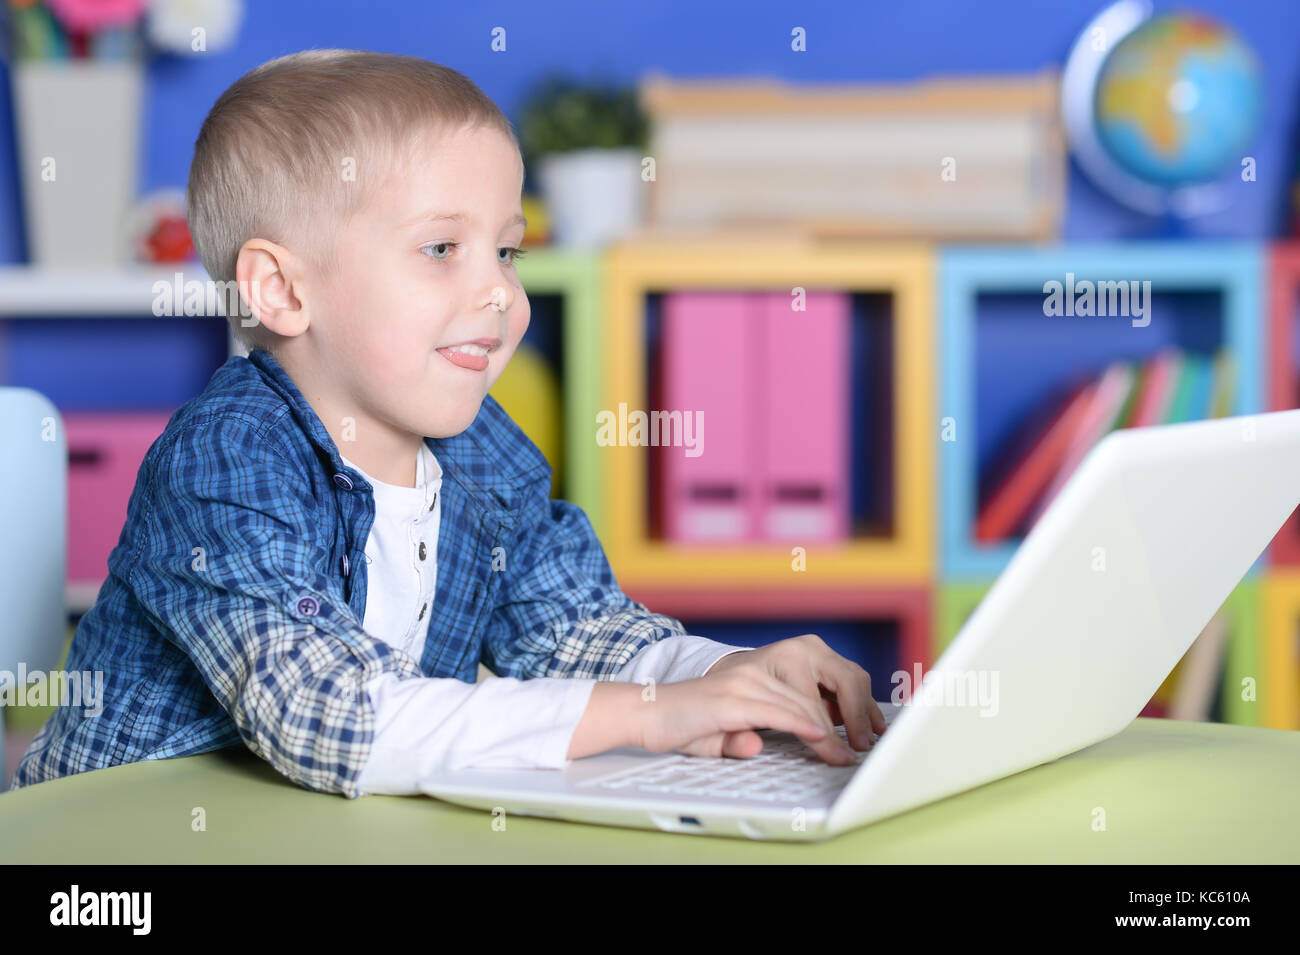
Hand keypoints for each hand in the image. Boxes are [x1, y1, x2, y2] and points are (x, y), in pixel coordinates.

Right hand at [633, 634, 884, 764]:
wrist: (643, 713)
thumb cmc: (680, 725)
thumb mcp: (720, 733)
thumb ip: (741, 736)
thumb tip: (756, 743)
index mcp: (758, 675)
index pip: (811, 689)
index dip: (841, 710)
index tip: (860, 733)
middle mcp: (755, 672)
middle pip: (814, 695)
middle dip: (845, 721)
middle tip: (864, 747)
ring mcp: (743, 684)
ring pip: (800, 704)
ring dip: (829, 732)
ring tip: (846, 753)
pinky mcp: (731, 700)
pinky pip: (776, 712)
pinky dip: (802, 725)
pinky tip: (820, 736)